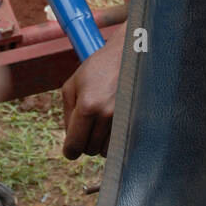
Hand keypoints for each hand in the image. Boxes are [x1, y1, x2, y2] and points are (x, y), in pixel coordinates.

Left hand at [60, 24, 125, 159]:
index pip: (75, 145)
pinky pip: (122, 144)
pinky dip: (114, 140)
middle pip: (90, 150)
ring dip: (100, 142)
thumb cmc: (97, 68)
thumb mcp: (72, 85)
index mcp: (88, 106)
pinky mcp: (138, 120)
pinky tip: (112, 125)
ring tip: (100, 124)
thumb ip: (67, 115)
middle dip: (85, 143)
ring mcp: (125, 118)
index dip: (70, 150)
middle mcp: (108, 115)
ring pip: (106, 151)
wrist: (129, 54)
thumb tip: (71, 140)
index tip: (71, 149)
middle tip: (87, 127)